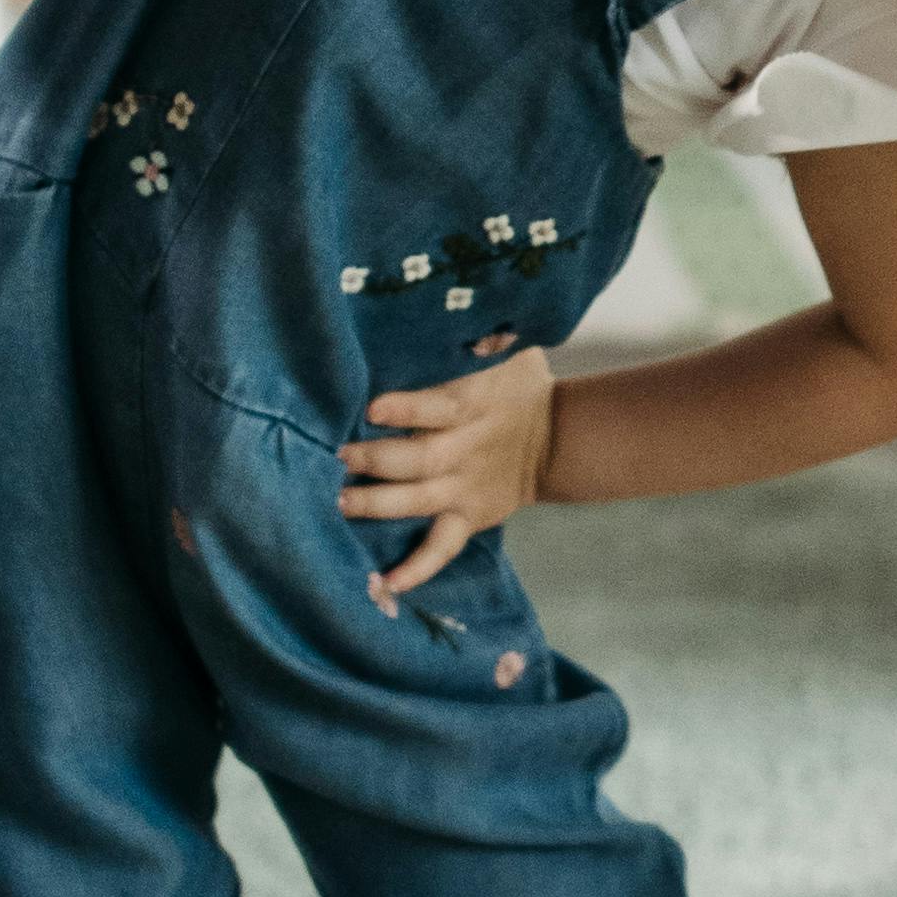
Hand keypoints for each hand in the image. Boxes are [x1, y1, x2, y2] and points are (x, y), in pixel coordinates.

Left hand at [338, 346, 556, 598]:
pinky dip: (416, 569)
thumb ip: (488, 337)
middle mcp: (466, 451)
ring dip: (377, 504)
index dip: (407, 410)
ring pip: (417, 501)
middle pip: (419, 460)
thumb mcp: (517, 351)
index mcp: (476, 406)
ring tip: (340, 502)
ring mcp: (464, 489)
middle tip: (337, 456)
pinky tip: (386, 584)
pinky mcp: (467, 518)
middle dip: (375, 459)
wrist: (558, 440)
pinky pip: (441, 549)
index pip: (439, 407)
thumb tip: (468, 311)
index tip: (372, 408)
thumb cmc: (521, 386)